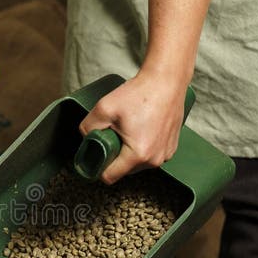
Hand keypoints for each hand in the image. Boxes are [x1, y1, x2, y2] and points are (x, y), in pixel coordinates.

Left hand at [79, 69, 186, 184]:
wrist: (167, 80)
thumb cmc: (140, 93)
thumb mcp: (104, 108)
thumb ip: (88, 127)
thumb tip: (86, 137)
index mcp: (138, 154)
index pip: (110, 176)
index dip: (99, 167)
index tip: (97, 153)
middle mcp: (155, 160)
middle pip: (124, 170)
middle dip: (116, 156)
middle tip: (115, 133)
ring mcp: (166, 155)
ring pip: (138, 163)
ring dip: (130, 152)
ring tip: (130, 129)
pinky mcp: (171, 148)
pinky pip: (151, 155)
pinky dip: (143, 146)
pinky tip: (142, 129)